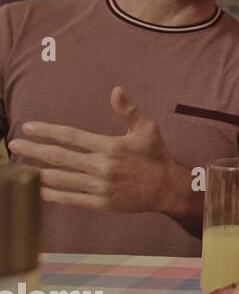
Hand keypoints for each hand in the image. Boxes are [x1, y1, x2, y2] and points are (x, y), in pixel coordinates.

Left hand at [9, 87, 190, 216]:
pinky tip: (38, 189)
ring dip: (36, 172)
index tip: (28, 127)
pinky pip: (70, 198)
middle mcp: (102, 166)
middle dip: (32, 150)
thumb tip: (116, 90)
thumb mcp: (146, 129)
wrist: (168, 188)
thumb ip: (128, 110)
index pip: (70, 136)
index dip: (46, 131)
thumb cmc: (156, 156)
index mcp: (110, 146)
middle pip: (58, 156)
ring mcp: (100, 186)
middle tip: (14, 145)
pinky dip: (51, 194)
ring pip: (59, 178)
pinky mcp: (101, 202)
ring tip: (19, 167)